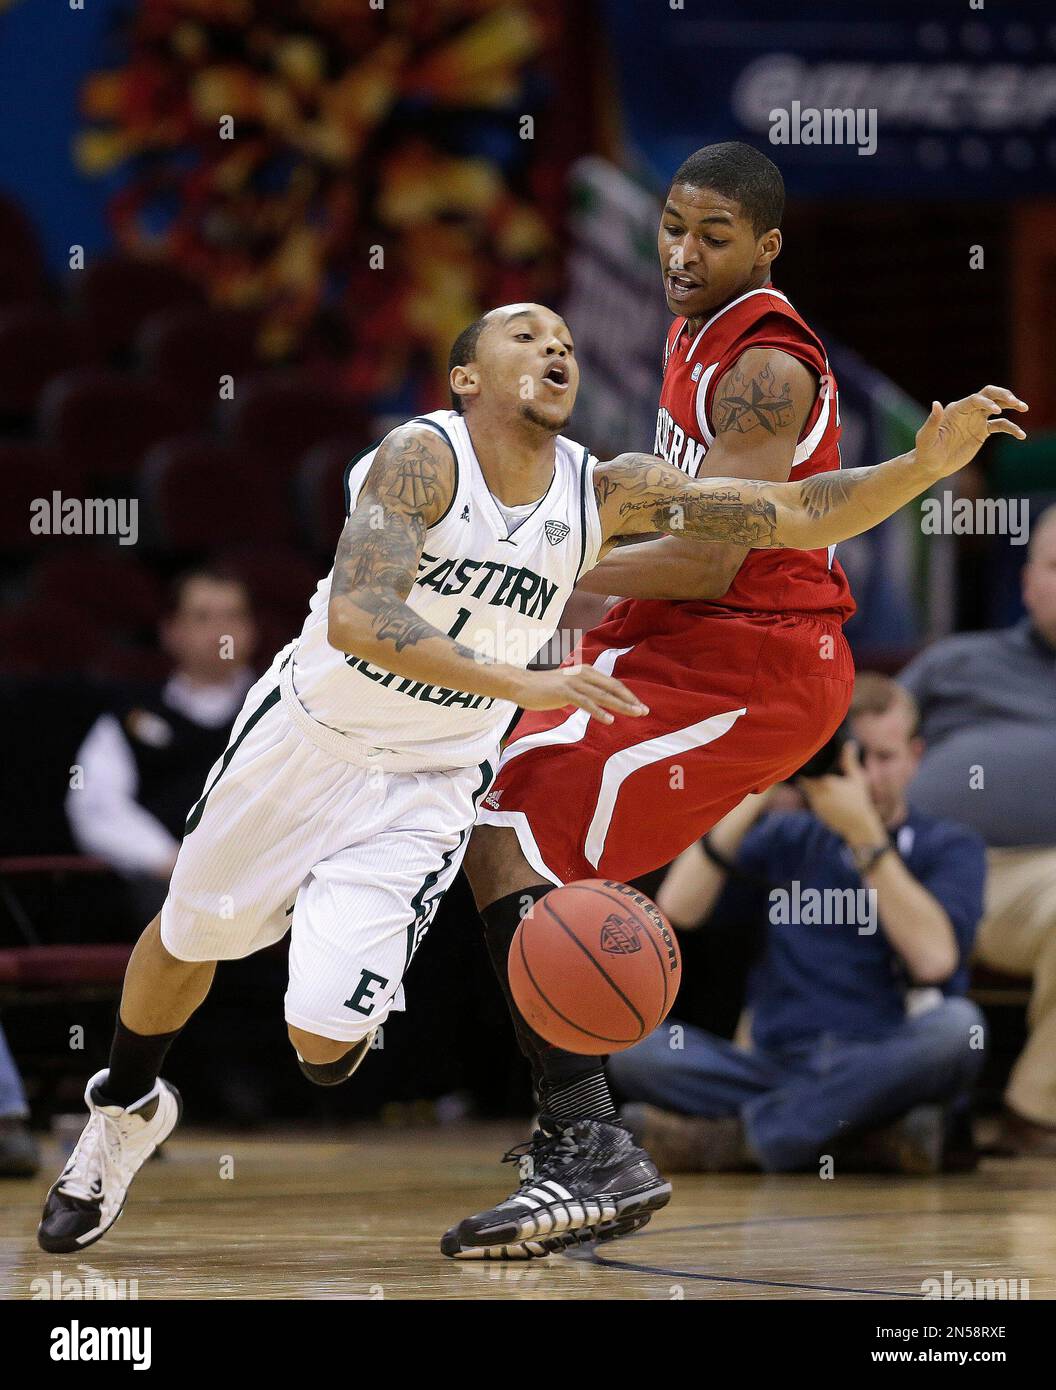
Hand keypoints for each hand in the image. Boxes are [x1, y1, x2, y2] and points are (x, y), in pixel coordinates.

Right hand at [515, 666, 648, 723]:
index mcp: (587, 672)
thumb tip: (600, 701)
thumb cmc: (545, 688)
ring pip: (603, 695)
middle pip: (612, 687)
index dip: (628, 694)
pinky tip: (609, 719)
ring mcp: (574, 682)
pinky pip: (585, 702)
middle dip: (630, 699)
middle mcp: (583, 674)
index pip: (613, 684)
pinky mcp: (564, 692)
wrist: (521, 684)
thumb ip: (585, 691)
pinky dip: (598, 711)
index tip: (640, 705)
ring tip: (635, 714)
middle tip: (645, 711)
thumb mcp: (570, 687)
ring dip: (621, 705)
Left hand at [798, 741, 884, 845]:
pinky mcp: (817, 812)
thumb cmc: (859, 800)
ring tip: (815, 779)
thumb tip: (850, 743)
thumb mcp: (856, 779)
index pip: (806, 772)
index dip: (804, 766)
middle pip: (804, 780)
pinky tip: (822, 792)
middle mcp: (818, 794)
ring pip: (807, 790)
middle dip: (806, 775)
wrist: (859, 825)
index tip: (807, 759)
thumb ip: (849, 761)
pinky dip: (814, 795)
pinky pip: (812, 799)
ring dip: (810, 785)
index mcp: (826, 783)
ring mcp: (816, 804)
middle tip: (808, 767)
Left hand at [915, 386, 1026, 479]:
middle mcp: (968, 411)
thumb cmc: (926, 451)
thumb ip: (933, 421)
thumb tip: (936, 403)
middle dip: (1003, 395)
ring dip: (1011, 405)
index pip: (975, 400)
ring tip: (1024, 408)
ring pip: (998, 407)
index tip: (996, 411)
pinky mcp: (982, 432)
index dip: (987, 402)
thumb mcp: (927, 437)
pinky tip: (1021, 435)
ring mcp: (976, 421)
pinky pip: (1000, 426)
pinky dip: (1011, 428)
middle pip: (989, 395)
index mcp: (956, 409)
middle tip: (1016, 403)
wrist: (932, 465)